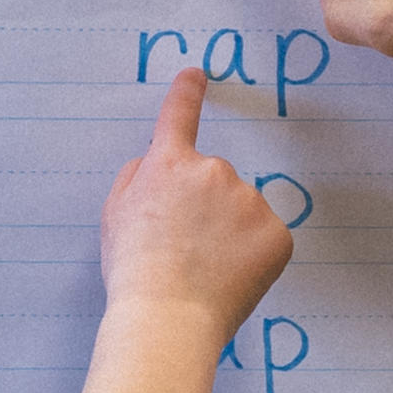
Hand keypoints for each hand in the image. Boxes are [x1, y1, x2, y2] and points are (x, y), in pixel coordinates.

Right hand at [99, 68, 294, 333]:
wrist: (168, 318)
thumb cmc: (135, 274)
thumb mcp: (114, 217)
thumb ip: (136, 180)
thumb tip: (154, 166)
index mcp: (170, 164)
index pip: (178, 117)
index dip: (186, 93)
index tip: (197, 74)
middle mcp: (214, 171)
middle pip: (214, 180)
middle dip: (204, 207)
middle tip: (184, 250)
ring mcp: (250, 201)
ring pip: (242, 210)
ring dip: (229, 232)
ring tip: (205, 270)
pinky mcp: (277, 234)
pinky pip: (266, 238)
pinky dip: (253, 255)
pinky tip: (230, 277)